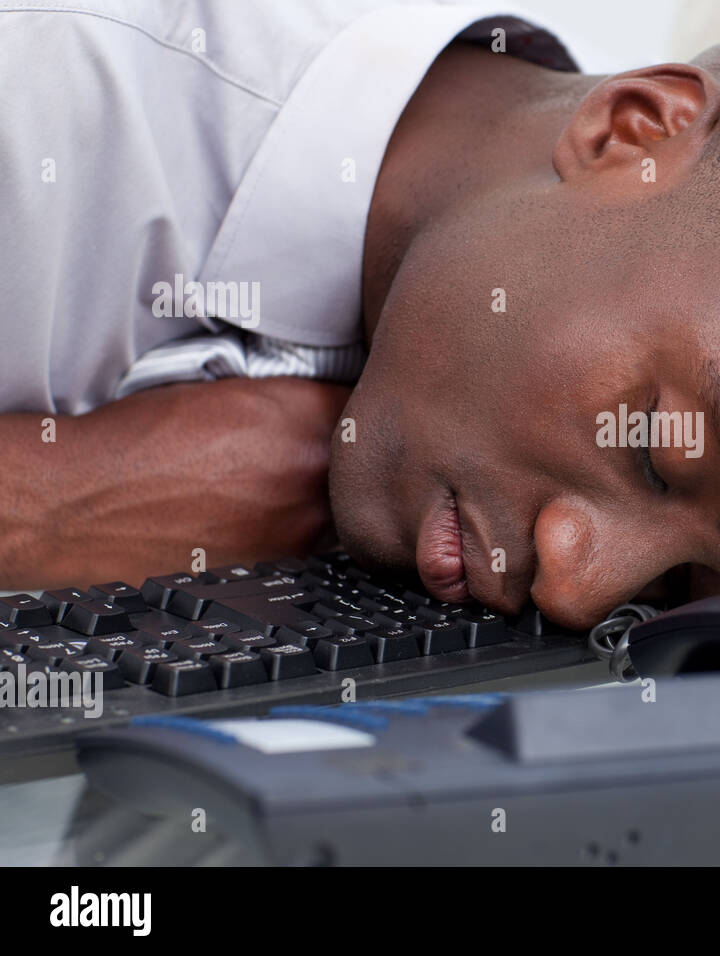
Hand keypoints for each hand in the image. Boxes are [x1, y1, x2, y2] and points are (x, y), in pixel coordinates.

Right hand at [0, 377, 350, 588]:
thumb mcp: (226, 391)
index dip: (357, 404)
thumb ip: (289, 397)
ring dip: (324, 491)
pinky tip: (266, 514)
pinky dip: (300, 524)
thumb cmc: (142, 442)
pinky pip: (316, 536)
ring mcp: (305, 521)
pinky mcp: (286, 562)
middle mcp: (315, 469)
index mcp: (303, 414)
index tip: (353, 407)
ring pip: (343, 500)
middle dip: (346, 451)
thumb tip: (321, 403)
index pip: (365, 403)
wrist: (89, 505)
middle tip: (314, 447)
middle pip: (362, 457)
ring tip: (280, 483)